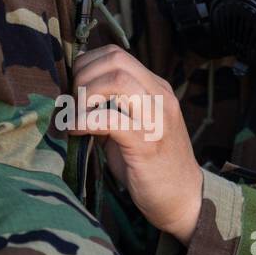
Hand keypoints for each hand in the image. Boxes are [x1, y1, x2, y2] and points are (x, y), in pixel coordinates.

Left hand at [70, 45, 202, 244]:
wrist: (183, 199)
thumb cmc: (151, 166)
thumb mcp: (131, 128)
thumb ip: (110, 108)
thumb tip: (72, 96)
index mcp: (156, 88)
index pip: (117, 54)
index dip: (87, 65)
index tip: (73, 89)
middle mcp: (160, 96)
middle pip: (116, 60)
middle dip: (83, 76)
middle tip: (72, 104)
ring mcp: (156, 118)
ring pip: (117, 81)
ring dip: (86, 96)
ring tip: (75, 117)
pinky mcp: (147, 143)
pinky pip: (111, 119)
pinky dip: (86, 122)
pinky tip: (76, 132)